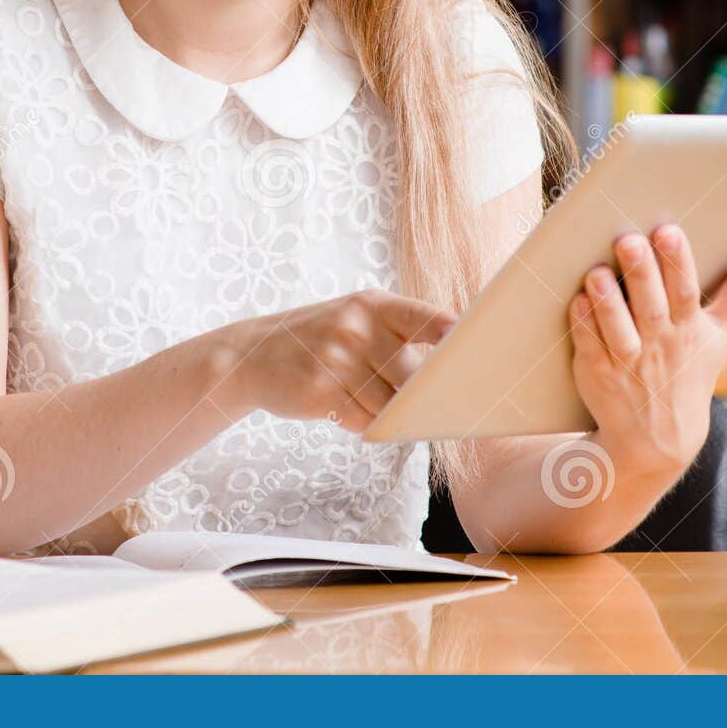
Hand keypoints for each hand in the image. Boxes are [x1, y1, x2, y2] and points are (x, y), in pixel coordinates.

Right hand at [226, 289, 455, 432]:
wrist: (254, 355)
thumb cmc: (322, 338)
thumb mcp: (356, 317)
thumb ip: (399, 334)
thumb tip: (448, 374)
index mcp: (373, 304)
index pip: (423, 317)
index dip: (450, 333)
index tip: (472, 346)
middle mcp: (356, 327)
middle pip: (412, 377)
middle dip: (420, 397)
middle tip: (428, 405)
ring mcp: (336, 359)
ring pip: (390, 405)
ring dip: (389, 414)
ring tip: (366, 398)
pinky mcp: (320, 392)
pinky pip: (364, 421)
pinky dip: (364, 423)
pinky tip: (346, 407)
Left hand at [568, 227, 726, 481]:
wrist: (661, 439)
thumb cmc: (689, 371)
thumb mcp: (720, 335)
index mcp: (689, 329)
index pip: (685, 292)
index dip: (678, 263)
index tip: (669, 232)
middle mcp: (658, 344)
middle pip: (650, 306)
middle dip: (641, 273)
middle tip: (627, 239)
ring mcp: (627, 362)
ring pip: (616, 328)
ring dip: (607, 300)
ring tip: (596, 272)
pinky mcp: (598, 374)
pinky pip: (590, 346)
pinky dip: (583, 325)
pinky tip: (576, 300)